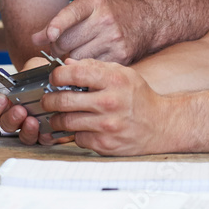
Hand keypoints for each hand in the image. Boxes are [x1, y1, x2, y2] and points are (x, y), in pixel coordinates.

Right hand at [0, 57, 72, 145]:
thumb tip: (28, 70)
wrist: (64, 84)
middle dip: (10, 118)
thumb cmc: (47, 77)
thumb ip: (28, 68)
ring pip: (23, 136)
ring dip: (26, 130)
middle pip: (6, 125)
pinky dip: (45, 136)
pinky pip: (43, 140)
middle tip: (18, 110)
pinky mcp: (48, 134)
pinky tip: (47, 130)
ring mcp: (32, 127)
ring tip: (32, 121)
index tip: (0, 99)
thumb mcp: (35, 66)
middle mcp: (19, 117)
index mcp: (10, 102)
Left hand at [31, 0, 151, 63]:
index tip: (50, 35)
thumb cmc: (111, 12)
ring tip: (76, 53)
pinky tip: (89, 61)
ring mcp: (114, 40)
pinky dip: (85, 68)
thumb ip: (60, 21)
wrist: (147, 20)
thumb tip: (35, 39)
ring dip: (70, 60)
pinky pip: (91, 69)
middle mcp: (105, 20)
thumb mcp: (88, 7)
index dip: (57, 25)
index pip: (71, 13)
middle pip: (67, 42)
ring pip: (76, 58)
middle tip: (60, 48)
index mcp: (94, 3)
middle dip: (58, 48)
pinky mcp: (120, 57)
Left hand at [42, 58, 172, 155]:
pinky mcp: (105, 144)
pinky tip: (80, 127)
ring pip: (66, 122)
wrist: (160, 124)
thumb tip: (66, 64)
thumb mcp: (122, 73)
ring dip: (57, 118)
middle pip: (64, 100)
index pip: (74, 74)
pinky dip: (75, 133)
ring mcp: (107, 125)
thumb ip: (94, 67)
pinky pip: (78, 138)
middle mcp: (110, 102)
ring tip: (58, 115)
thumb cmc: (138, 97)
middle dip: (49, 100)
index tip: (54, 78)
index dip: (57, 75)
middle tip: (47, 100)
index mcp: (113, 80)